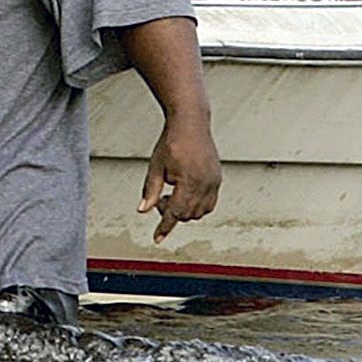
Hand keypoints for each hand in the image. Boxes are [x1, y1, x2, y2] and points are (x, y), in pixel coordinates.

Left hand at [139, 114, 221, 240]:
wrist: (190, 123)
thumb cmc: (172, 142)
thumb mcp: (156, 167)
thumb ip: (150, 190)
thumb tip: (143, 210)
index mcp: (188, 180)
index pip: (175, 212)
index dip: (165, 227)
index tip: (157, 239)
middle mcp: (205, 183)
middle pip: (188, 214)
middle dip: (172, 212)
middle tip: (160, 197)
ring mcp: (214, 182)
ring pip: (200, 212)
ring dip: (185, 210)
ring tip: (173, 192)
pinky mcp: (217, 179)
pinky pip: (209, 203)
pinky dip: (197, 205)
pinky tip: (185, 193)